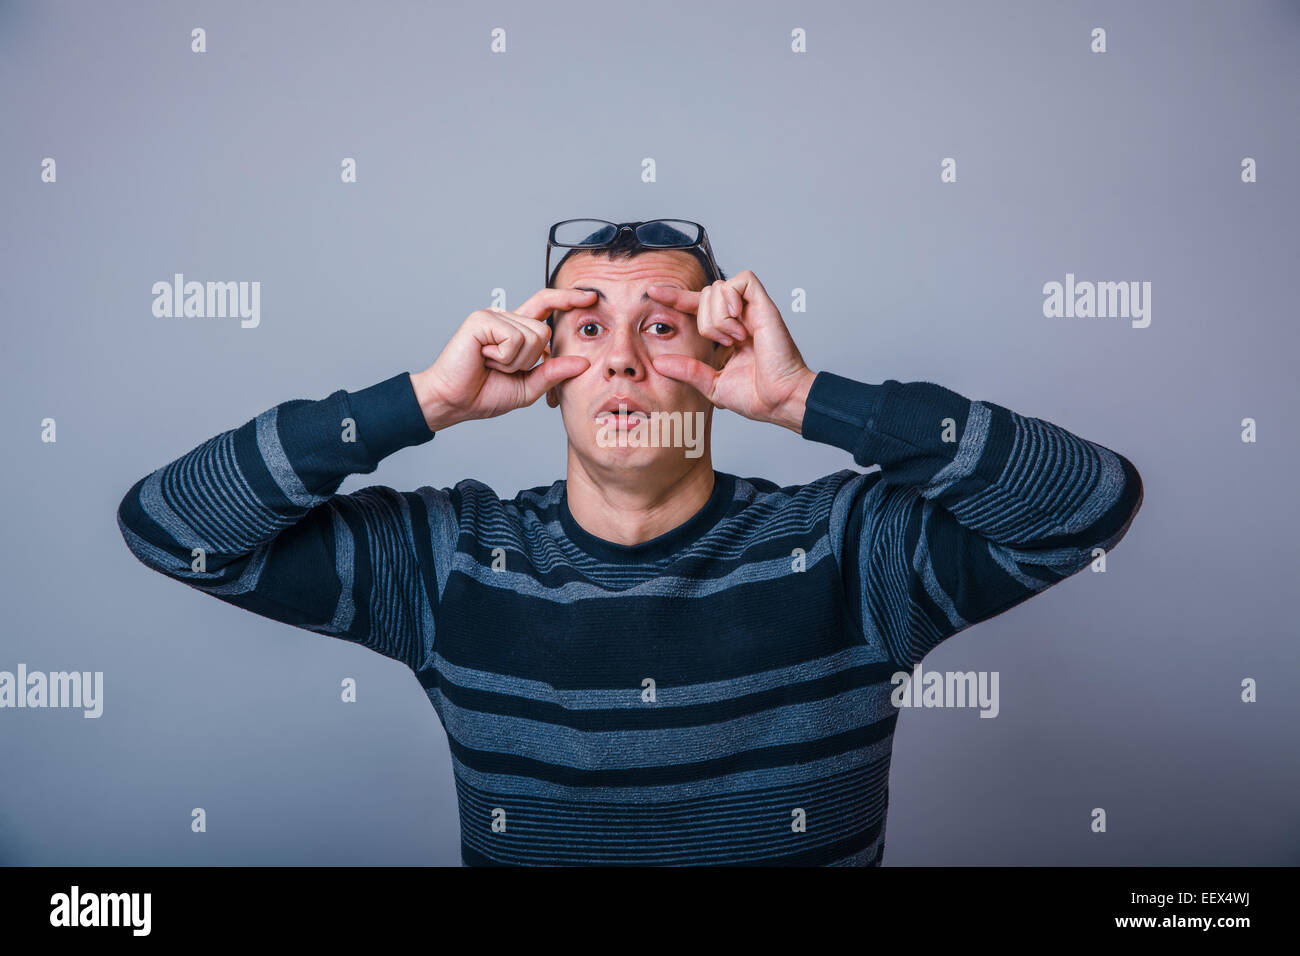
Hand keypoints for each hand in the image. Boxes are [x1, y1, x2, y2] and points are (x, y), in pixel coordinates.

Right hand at [410, 288, 595, 430]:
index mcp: (516, 331)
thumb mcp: (528, 387)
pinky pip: (515, 338)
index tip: (590, 297)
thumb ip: (554, 373)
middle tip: (502, 368)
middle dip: (530, 360)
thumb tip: (584, 362)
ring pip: (533, 336)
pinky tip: (484, 359)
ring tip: (491, 364)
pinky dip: (504, 357)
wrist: (454, 402)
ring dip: (515, 361)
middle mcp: (506, 318)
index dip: (567, 299)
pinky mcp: (482, 319)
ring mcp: (493, 316)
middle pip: (545, 331)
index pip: (546, 306)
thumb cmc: (484, 394)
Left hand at [646, 271, 816, 432]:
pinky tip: (736, 321)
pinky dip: (732, 299)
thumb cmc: (756, 396)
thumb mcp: (711, 384)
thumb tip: (659, 362)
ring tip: (735, 338)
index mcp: (728, 333)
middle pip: (704, 294)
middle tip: (724, 343)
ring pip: (718, 288)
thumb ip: (687, 370)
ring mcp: (753, 310)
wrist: (779, 401)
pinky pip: (741, 282)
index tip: (652, 293)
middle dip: (704, 320)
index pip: (697, 306)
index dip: (675, 297)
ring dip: (718, 316)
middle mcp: (740, 317)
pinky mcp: (765, 306)